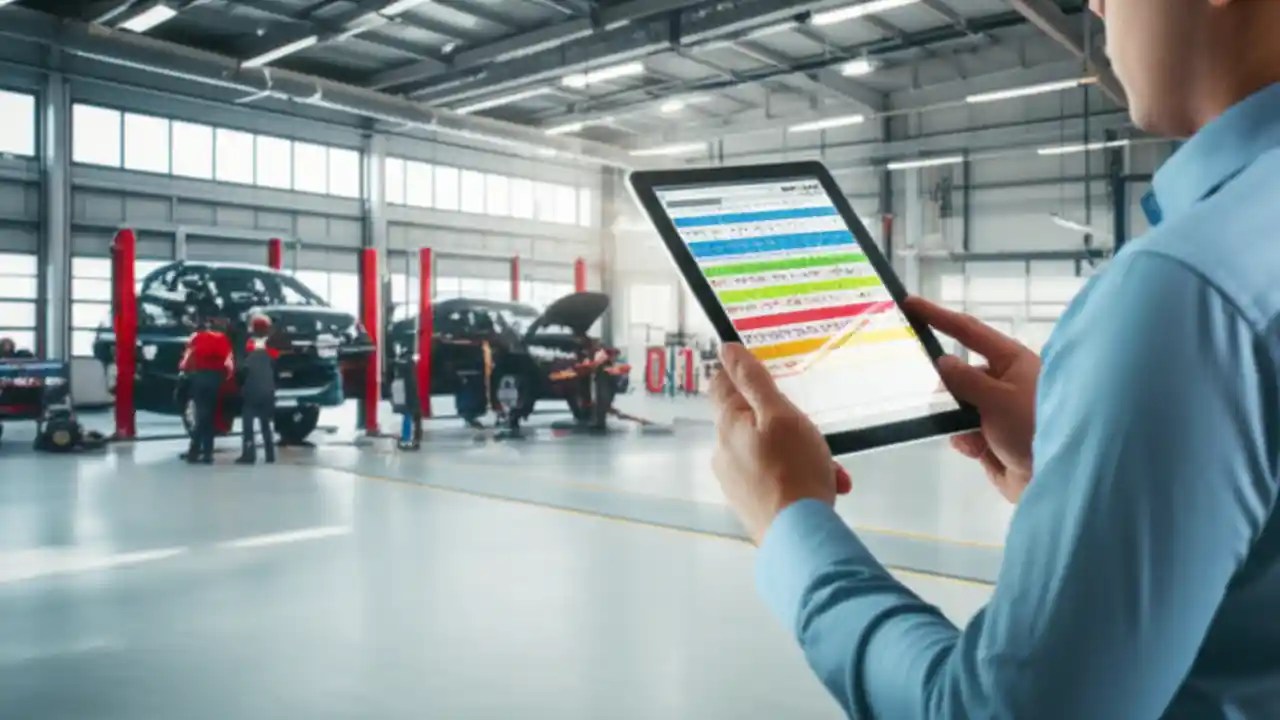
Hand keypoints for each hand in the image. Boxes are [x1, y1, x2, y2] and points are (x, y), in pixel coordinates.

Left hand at [710, 343, 850, 544]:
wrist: (797, 534)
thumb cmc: (793, 468)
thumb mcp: (779, 414)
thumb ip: (754, 380)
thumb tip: (727, 350)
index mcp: (728, 425)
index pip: (721, 386)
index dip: (738, 372)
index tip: (760, 370)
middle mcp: (723, 451)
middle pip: (750, 420)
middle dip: (784, 421)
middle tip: (812, 430)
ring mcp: (735, 481)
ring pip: (768, 452)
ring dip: (799, 453)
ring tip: (830, 467)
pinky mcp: (751, 504)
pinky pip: (775, 479)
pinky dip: (798, 477)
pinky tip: (827, 486)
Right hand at [904, 297, 1039, 503]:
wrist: (1056, 479)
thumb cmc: (1033, 428)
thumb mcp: (998, 399)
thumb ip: (965, 379)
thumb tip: (942, 361)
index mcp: (1010, 361)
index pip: (968, 331)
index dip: (938, 316)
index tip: (910, 303)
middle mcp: (1003, 380)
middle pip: (959, 372)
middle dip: (948, 389)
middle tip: (942, 401)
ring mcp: (996, 409)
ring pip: (956, 404)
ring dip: (958, 420)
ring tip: (972, 435)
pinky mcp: (991, 435)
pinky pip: (962, 430)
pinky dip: (965, 439)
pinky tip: (977, 450)